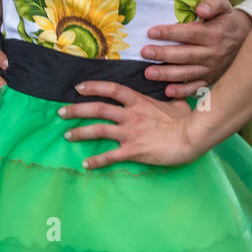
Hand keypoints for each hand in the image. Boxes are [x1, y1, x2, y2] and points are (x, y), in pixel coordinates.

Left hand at [58, 84, 198, 167]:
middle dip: (76, 110)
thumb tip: (173, 93)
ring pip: (98, 130)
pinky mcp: (132, 150)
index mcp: (139, 102)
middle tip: (61, 112)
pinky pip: (110, 156)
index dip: (94, 87)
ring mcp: (129, 132)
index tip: (78, 87)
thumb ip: (169, 98)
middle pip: (97, 109)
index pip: (112, 89)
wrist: (190, 137)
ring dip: (80, 132)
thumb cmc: (186, 120)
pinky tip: (85, 164)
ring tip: (67, 135)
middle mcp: (130, 115)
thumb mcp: (176, 103)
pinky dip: (96, 160)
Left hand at [138, 0, 251, 97]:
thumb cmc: (228, 20)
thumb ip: (213, 4)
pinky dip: (183, 91)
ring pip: (187, 73)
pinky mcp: (211, 79)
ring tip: (148, 73)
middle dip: (163, 54)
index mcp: (214, 34)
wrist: (248, 40)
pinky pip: (196, 87)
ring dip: (167, 74)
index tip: (151, 32)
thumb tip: (200, 9)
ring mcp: (212, 68)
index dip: (170, 33)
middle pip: (185, 55)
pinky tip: (168, 92)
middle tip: (144, 53)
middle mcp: (213, 53)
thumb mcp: (224, 6)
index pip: (189, 33)